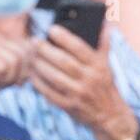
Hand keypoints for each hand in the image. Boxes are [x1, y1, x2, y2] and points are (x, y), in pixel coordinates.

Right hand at [0, 34, 33, 99]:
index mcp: (2, 39)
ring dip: (5, 78)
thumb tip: (39, 49)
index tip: (7, 79)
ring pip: (14, 61)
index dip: (24, 69)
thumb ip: (22, 62)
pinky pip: (3, 67)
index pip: (29, 49)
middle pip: (23, 55)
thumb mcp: (6, 74)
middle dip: (15, 75)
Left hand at [30, 24, 136, 139]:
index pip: (80, 48)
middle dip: (46, 50)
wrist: (108, 115)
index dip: (64, 38)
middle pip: (64, 62)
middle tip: (33, 41)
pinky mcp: (68, 106)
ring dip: (40, 66)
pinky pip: (50, 94)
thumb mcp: (107, 65)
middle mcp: (88, 78)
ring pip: (55, 77)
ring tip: (30, 57)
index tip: (51, 29)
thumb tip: (104, 24)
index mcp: (98, 66)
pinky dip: (39, 84)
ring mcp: (78, 93)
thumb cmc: (105, 87)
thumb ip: (103, 45)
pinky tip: (32, 76)